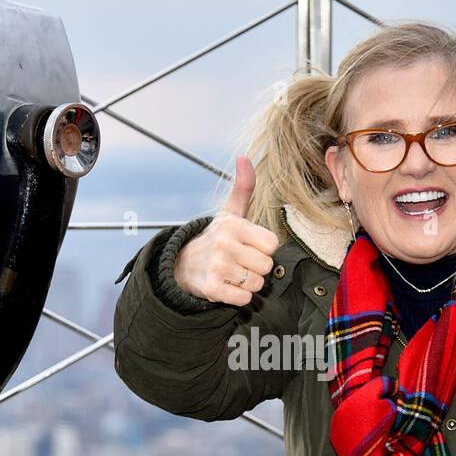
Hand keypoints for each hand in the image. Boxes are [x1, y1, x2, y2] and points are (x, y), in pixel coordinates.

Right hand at [174, 155, 280, 306]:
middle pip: (266, 266)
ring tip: (233, 273)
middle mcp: (225, 244)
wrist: (183, 264)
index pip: (272, 244)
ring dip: (248, 283)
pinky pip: (244, 299)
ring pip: (257, 284)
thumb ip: (243, 187)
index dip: (264, 248)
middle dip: (257, 268)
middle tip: (241, 262)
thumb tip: (244, 157)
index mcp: (234, 225)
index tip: (249, 245)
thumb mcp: (230, 212)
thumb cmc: (217, 237)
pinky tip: (227, 286)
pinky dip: (239, 296)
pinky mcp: (212, 289)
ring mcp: (217, 267)